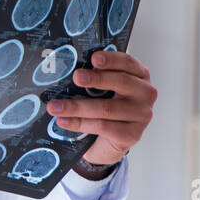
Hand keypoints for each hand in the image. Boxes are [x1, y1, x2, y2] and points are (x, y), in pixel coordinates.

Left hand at [46, 50, 155, 164]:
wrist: (106, 141)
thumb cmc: (103, 108)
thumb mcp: (101, 89)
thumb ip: (92, 77)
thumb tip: (64, 69)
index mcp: (138, 76)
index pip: (127, 63)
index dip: (111, 59)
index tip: (94, 58)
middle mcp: (144, 94)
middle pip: (121, 82)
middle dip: (96, 79)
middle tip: (76, 77)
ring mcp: (141, 115)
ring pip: (107, 108)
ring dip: (76, 106)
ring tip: (55, 106)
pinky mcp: (132, 135)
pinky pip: (103, 127)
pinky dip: (79, 123)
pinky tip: (63, 121)